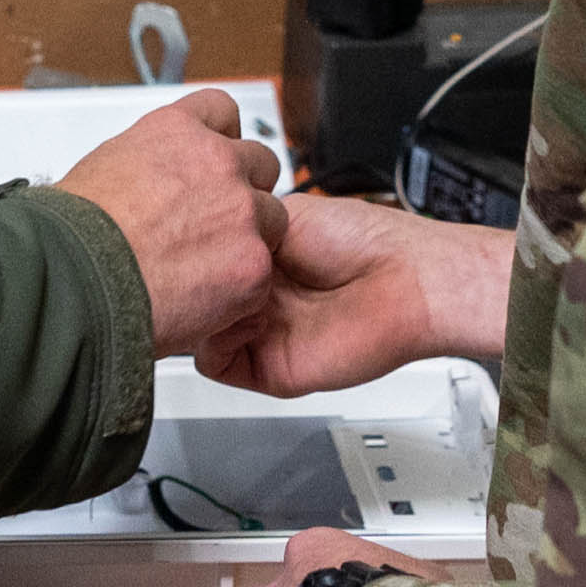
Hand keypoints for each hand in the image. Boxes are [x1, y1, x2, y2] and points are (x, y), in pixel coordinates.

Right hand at [53, 88, 287, 356]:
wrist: (77, 278)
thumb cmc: (74, 233)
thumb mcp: (102, 169)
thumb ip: (144, 168)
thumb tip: (143, 187)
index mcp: (176, 131)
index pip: (221, 111)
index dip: (221, 139)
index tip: (214, 159)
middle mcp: (217, 161)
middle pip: (260, 163)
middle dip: (244, 191)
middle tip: (215, 224)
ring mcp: (241, 211)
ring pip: (272, 220)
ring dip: (248, 241)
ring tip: (206, 271)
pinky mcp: (252, 263)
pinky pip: (261, 276)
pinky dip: (239, 292)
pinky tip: (203, 302)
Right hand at [194, 194, 513, 397]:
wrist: (403, 281)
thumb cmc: (362, 241)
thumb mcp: (282, 217)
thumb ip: (234, 234)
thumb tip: (198, 243)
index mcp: (261, 261)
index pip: (203, 264)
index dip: (192, 253)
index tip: (182, 237)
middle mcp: (260, 299)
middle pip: (197, 300)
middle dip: (192, 282)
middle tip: (196, 265)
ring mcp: (261, 335)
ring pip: (198, 331)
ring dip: (203, 309)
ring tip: (228, 287)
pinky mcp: (267, 369)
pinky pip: (214, 362)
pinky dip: (215, 339)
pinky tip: (243, 316)